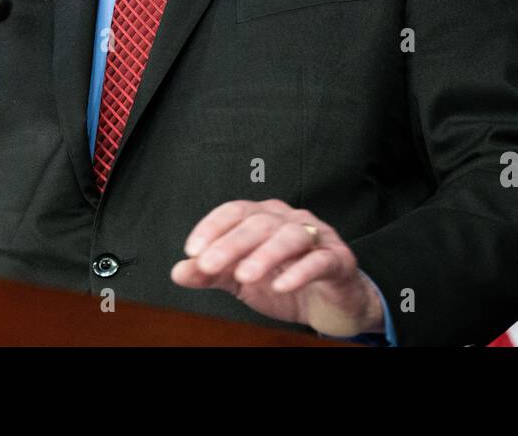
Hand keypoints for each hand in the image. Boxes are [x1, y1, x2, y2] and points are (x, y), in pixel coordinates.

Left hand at [170, 199, 383, 336]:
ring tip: (245, 275)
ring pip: (290, 236)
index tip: (191, 251)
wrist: (332, 305)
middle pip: (258, 223)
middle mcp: (290, 219)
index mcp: (265, 218)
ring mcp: (317, 237)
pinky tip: (282, 285)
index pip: (235, 211)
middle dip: (230, 244)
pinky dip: (300, 271)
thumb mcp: (241, 280)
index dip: (212, 227)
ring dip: (265, 254)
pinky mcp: (338, 259)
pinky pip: (319, 260)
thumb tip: (179, 270)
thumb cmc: (286, 283)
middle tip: (208, 265)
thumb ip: (211, 273)